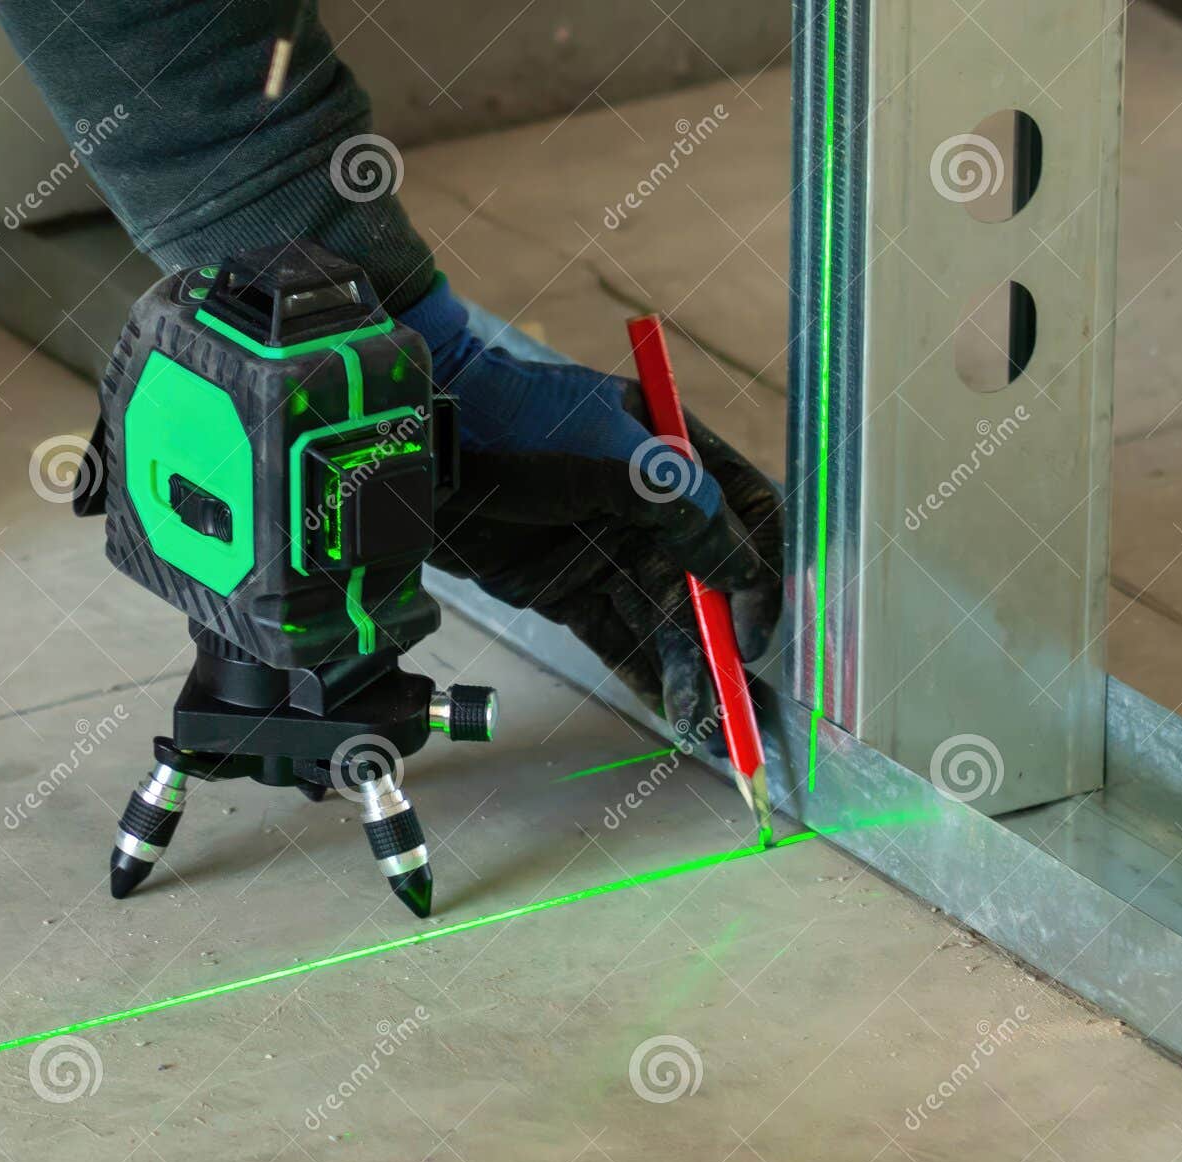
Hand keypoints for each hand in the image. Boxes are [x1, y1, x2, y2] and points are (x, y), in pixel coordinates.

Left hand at [397, 277, 783, 744]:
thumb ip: (685, 510)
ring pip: (661, 616)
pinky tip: (668, 705)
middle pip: (706, 579)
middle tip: (735, 697)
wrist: (421, 446)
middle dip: (722, 638)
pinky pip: (614, 634)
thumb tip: (741, 567)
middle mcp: (648, 506)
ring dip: (686, 666)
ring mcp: (605, 548)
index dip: (760, 571)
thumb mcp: (615, 460)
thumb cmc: (519, 425)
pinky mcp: (564, 588)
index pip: (745, 513)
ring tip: (700, 716)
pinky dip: (641, 670)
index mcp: (673, 454)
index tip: (760, 626)